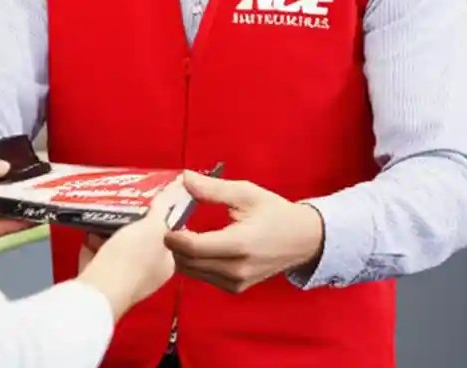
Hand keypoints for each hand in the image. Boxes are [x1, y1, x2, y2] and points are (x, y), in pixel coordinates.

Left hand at [0, 152, 31, 245]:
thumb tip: (3, 166)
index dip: (0, 175)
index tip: (19, 172)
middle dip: (14, 191)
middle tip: (34, 186)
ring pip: (1, 213)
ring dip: (20, 207)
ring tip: (39, 199)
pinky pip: (1, 228)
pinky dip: (18, 223)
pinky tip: (31, 214)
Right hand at [75, 185, 177, 318]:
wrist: (97, 290)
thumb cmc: (130, 263)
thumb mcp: (153, 227)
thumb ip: (164, 208)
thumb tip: (177, 187)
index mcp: (167, 262)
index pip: (169, 234)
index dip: (160, 215)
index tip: (151, 198)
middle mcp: (147, 272)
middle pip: (141, 237)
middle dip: (130, 220)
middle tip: (125, 202)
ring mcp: (123, 276)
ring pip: (117, 245)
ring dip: (110, 229)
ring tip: (105, 212)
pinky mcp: (100, 278)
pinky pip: (98, 254)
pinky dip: (94, 242)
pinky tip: (90, 230)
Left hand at [165, 171, 323, 293]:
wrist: (302, 240)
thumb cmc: (275, 213)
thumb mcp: (246, 194)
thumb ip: (213, 189)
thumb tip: (184, 178)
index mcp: (239, 244)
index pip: (193, 248)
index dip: (172, 236)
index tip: (164, 221)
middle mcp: (236, 269)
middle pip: (188, 262)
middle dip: (173, 244)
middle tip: (168, 224)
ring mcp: (236, 282)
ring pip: (193, 272)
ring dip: (181, 254)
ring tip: (181, 232)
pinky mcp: (235, 288)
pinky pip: (204, 277)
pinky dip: (194, 263)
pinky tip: (195, 245)